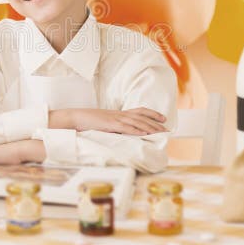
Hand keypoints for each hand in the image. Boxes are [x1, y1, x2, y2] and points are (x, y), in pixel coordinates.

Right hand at [50, 108, 166, 134]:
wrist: (76, 117)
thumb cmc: (88, 121)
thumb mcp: (104, 123)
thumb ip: (114, 126)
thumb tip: (122, 132)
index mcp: (118, 113)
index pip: (139, 111)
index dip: (152, 113)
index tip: (163, 117)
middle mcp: (119, 114)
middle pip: (142, 116)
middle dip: (156, 122)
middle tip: (167, 128)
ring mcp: (115, 118)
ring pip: (137, 122)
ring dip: (150, 127)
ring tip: (161, 132)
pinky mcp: (111, 124)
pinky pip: (127, 127)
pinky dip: (137, 130)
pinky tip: (145, 133)